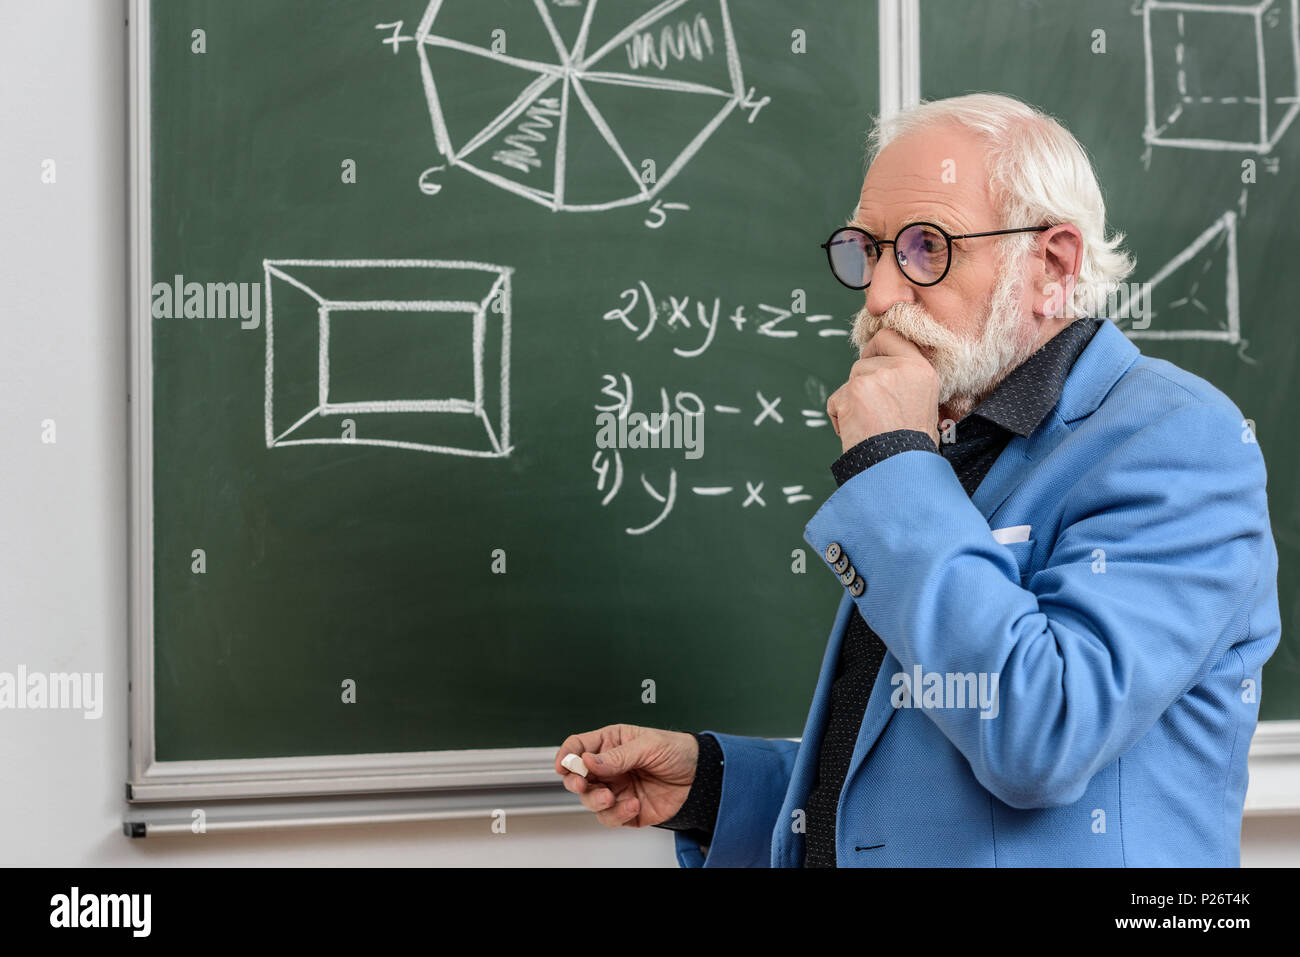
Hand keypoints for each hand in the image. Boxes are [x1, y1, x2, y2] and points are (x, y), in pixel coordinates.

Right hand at [555, 724, 697, 827]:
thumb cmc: (679, 752)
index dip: (567, 755)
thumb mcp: (649, 745)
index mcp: (612, 743)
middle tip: (583, 784)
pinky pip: (610, 817)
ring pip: (590, 800)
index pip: (579, 747)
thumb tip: (588, 760)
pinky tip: (634, 805)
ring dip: (596, 801)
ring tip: (611, 797)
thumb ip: (618, 755)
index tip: (564, 766)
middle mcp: (610, 768)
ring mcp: (617, 789)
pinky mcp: (626, 811)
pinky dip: (618, 814)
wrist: (702, 779)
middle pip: (578, 777)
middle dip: (576, 782)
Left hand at [827, 328, 940, 451]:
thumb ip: (906, 382)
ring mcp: (873, 378)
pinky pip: (836, 401)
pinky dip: (840, 419)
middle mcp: (898, 368)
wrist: (900, 470)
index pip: (890, 338)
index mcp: (921, 370)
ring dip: (852, 404)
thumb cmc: (911, 446)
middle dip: (862, 386)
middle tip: (873, 413)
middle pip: (863, 363)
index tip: (870, 359)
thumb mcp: (924, 405)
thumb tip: (883, 371)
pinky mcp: (851, 392)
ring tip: (869, 427)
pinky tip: (856, 434)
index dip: (875, 347)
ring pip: (849, 383)